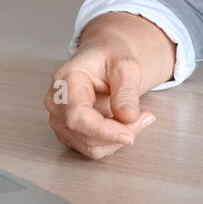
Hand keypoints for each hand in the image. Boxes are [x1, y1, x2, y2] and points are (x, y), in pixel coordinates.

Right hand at [44, 12, 174, 159]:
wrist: (103, 57)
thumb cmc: (110, 56)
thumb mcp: (126, 65)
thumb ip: (126, 90)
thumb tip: (127, 117)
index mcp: (65, 80)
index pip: (77, 116)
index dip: (103, 131)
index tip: (129, 135)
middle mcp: (56, 103)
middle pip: (85, 134)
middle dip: (119, 133)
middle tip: (146, 117)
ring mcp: (60, 120)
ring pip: (90, 146)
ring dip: (118, 139)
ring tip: (137, 118)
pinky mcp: (69, 132)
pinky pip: (92, 147)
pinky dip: (112, 141)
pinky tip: (123, 123)